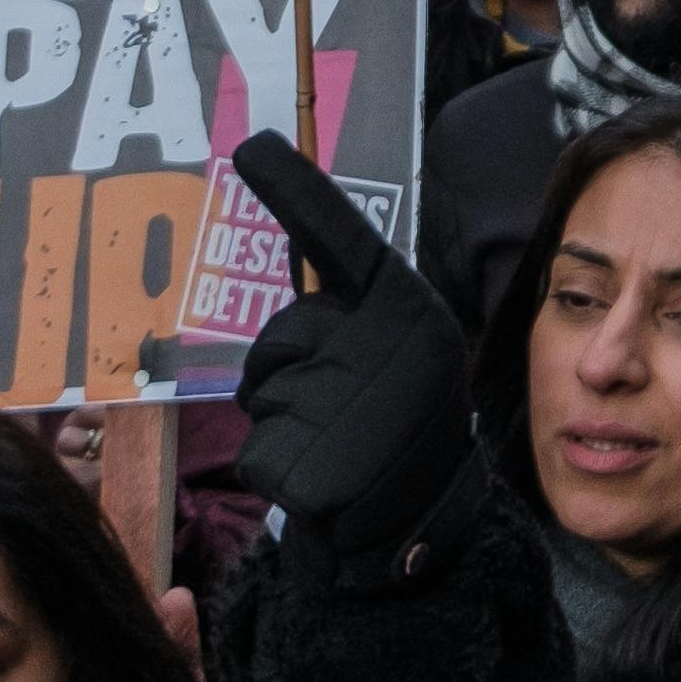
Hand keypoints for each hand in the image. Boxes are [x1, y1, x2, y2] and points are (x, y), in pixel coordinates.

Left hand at [227, 128, 468, 568]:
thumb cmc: (405, 434)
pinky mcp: (309, 469)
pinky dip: (279, 472)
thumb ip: (358, 318)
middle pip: (282, 336)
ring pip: (264, 396)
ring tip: (339, 452)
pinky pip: (257, 451)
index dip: (296, 191)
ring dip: (285, 425)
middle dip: (290, 374)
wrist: (428, 534)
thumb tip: (310, 278)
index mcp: (408, 314)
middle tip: (342, 414)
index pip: (344, 240)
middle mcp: (381, 351)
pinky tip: (323, 489)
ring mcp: (346, 409)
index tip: (252, 147)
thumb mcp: (403, 359)